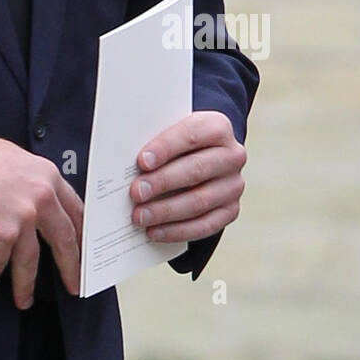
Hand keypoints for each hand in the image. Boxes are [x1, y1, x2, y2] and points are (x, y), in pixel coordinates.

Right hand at [0, 122, 82, 307]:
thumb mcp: (11, 158)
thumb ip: (31, 179)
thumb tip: (38, 197)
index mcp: (46, 176)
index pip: (76, 211)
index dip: (82, 236)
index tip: (84, 252)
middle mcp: (40, 196)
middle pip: (64, 240)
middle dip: (70, 268)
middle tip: (73, 285)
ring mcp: (22, 216)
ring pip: (31, 261)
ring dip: (26, 285)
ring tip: (23, 299)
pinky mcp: (0, 234)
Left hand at [130, 110, 245, 242]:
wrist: (204, 155)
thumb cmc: (177, 143)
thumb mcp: (169, 132)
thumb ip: (155, 142)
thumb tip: (125, 162)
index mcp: (217, 127)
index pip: (191, 135)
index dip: (166, 148)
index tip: (142, 161)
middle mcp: (232, 155)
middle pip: (196, 170)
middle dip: (163, 182)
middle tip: (136, 192)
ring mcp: (234, 185)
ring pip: (200, 201)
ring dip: (166, 211)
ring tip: (139, 217)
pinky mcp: (231, 210)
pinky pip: (206, 225)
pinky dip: (178, 231)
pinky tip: (155, 232)